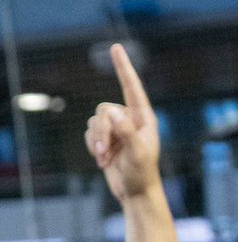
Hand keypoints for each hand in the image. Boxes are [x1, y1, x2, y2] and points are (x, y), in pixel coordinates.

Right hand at [85, 44, 160, 204]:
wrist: (135, 193)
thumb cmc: (142, 175)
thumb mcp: (137, 154)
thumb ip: (126, 133)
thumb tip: (114, 113)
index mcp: (144, 120)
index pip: (132, 88)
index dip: (124, 68)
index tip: (116, 47)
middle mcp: (130, 120)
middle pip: (104, 110)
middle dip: (101, 131)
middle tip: (105, 152)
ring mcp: (117, 129)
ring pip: (94, 121)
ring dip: (97, 141)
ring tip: (106, 159)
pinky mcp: (107, 139)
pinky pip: (90, 133)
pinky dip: (93, 146)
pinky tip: (103, 160)